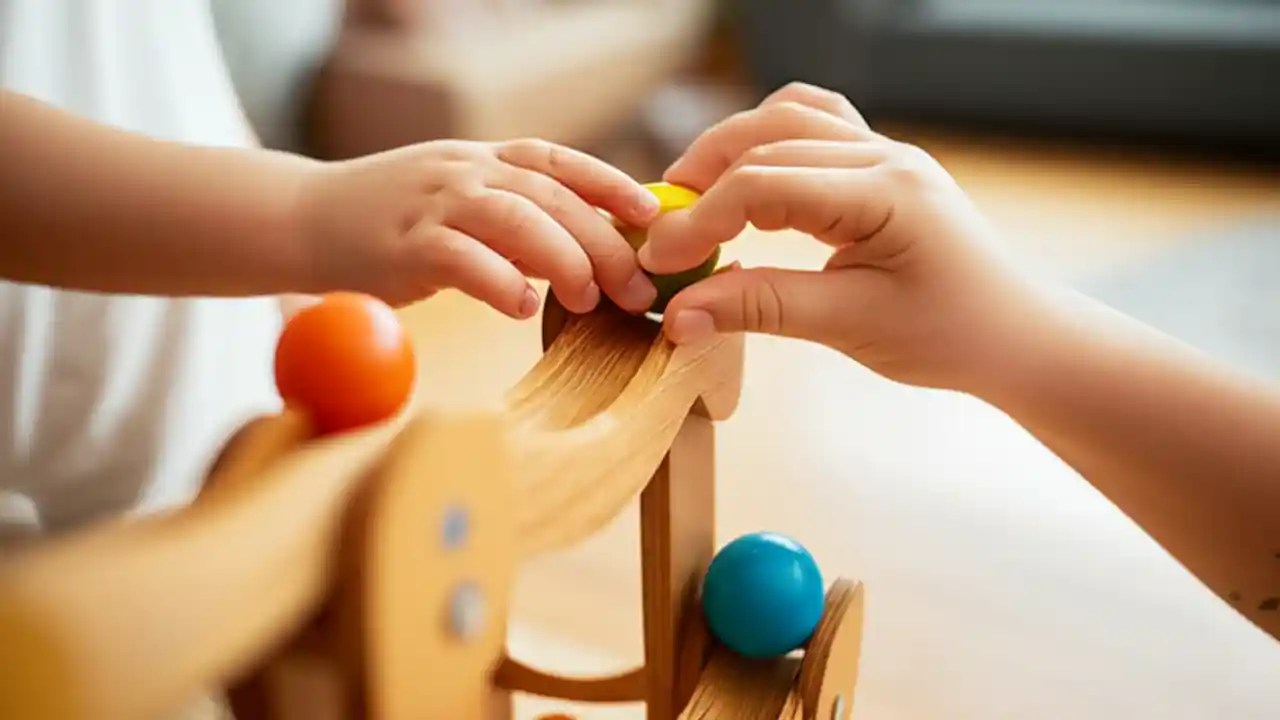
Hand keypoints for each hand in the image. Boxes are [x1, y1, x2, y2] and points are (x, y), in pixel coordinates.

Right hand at [295, 139, 660, 315]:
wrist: (300, 219)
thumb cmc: (390, 222)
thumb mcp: (455, 203)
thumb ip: (511, 219)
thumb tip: (581, 253)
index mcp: (479, 159)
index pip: (556, 160)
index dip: (609, 183)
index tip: (651, 213)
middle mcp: (462, 171)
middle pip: (550, 195)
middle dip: (602, 241)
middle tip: (635, 287)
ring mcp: (431, 203)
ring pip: (515, 218)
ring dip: (563, 259)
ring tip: (591, 299)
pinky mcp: (403, 244)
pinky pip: (463, 259)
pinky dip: (501, 283)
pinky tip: (524, 308)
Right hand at [641, 83, 1039, 391]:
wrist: (1013, 335)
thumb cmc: (948, 334)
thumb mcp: (850, 325)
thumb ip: (761, 308)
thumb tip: (680, 314)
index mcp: (885, 190)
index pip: (765, 183)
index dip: (701, 219)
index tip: (659, 260)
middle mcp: (885, 155)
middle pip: (767, 138)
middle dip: (703, 179)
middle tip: (662, 230)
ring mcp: (885, 152)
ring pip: (787, 118)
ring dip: (730, 150)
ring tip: (690, 194)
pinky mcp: (880, 164)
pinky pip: (815, 125)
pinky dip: (769, 140)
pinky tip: (744, 172)